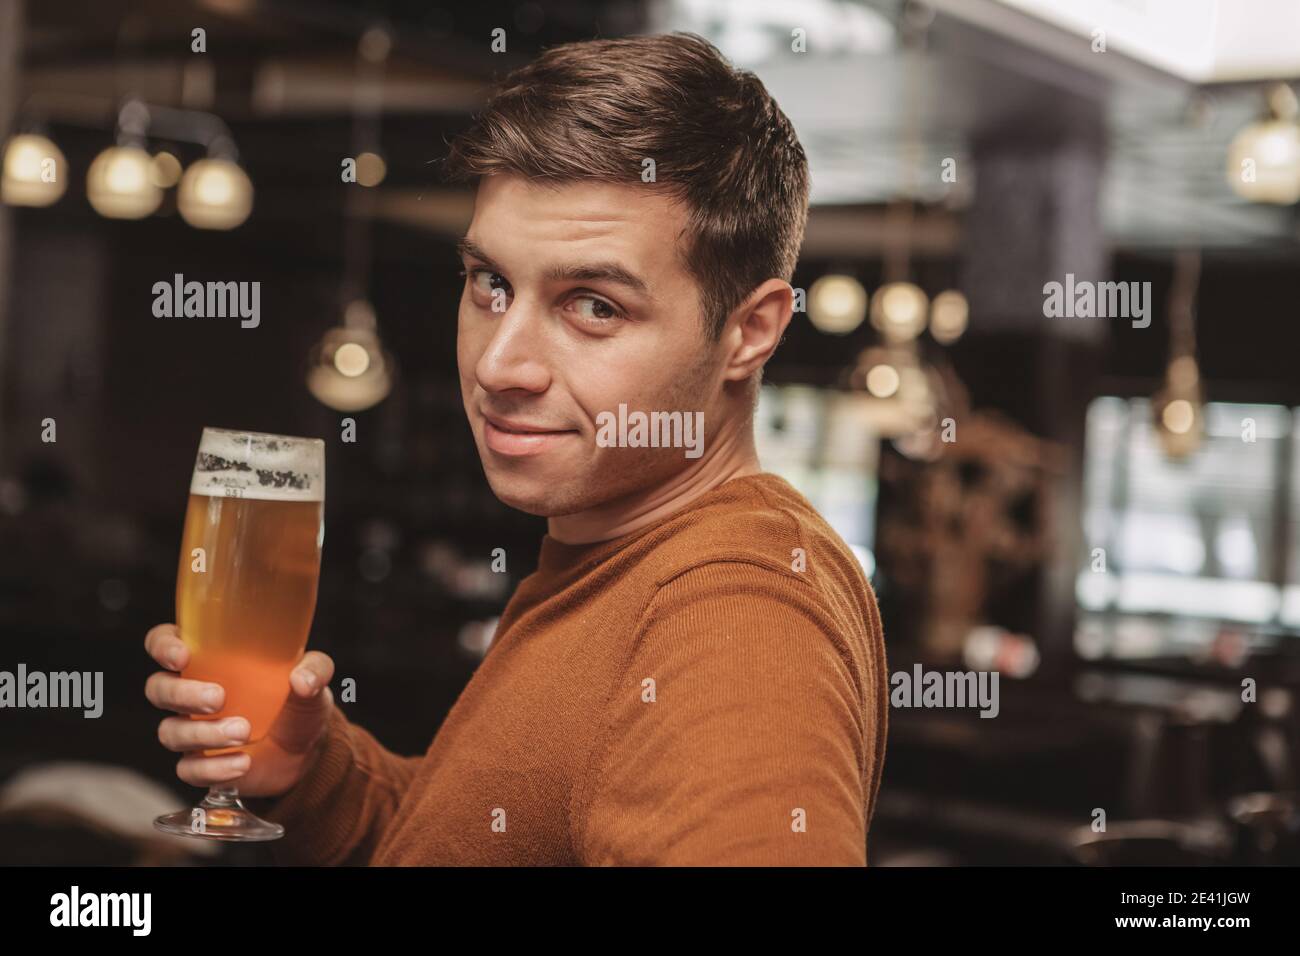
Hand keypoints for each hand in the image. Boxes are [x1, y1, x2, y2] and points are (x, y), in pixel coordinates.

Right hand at [144, 623, 335, 797]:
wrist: (308, 749)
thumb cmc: (299, 700)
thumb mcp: (314, 677)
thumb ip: (314, 670)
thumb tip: (302, 680)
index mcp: (208, 658)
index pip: (164, 641)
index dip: (163, 646)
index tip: (181, 656)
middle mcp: (191, 692)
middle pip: (158, 689)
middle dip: (182, 694)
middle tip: (218, 698)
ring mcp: (193, 729)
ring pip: (171, 732)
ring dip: (204, 733)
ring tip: (243, 732)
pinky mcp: (201, 764)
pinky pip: (189, 769)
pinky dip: (213, 768)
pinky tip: (242, 764)